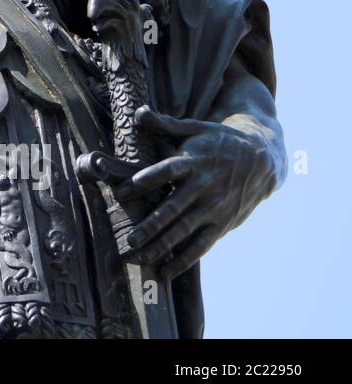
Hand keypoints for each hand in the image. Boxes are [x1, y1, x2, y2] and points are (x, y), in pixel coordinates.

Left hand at [121, 107, 278, 279]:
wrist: (262, 158)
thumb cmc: (218, 141)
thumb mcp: (194, 128)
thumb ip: (164, 124)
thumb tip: (138, 112)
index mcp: (193, 161)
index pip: (165, 172)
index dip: (145, 182)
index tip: (122, 192)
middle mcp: (203, 186)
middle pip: (172, 209)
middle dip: (149, 226)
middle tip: (128, 240)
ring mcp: (214, 207)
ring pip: (184, 230)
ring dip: (161, 246)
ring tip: (139, 257)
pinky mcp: (222, 223)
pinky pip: (201, 245)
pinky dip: (183, 260)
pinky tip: (165, 271)